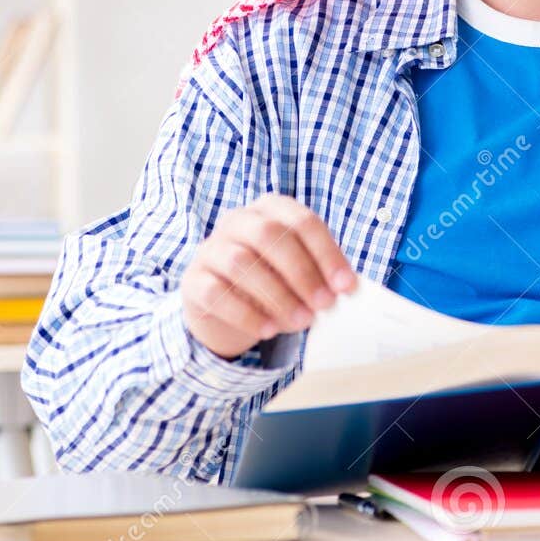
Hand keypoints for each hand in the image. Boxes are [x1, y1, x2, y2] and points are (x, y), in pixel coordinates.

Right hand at [180, 193, 356, 360]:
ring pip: (241, 262)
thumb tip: (346, 290)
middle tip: (324, 305)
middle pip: (269, 234)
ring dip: (277, 296)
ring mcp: (211, 248)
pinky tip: (268, 330)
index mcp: (270, 210)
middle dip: (302, 272)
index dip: (327, 253)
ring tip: (301, 322)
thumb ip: (318, 276)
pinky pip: (216, 293)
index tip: (346, 286)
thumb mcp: (295, 273)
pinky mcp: (193, 279)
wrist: (221, 306)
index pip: (302, 221)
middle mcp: (237, 220)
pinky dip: (246, 314)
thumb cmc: (269, 282)